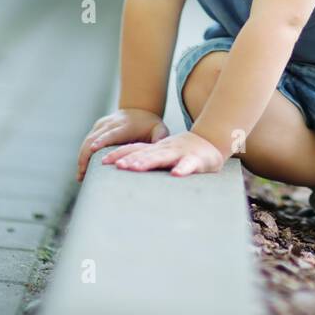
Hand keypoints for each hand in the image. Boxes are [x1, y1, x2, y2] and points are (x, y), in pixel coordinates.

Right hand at [77, 108, 168, 181]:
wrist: (139, 108)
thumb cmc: (151, 125)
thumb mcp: (159, 129)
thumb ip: (160, 137)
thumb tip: (159, 148)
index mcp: (126, 125)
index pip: (112, 133)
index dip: (103, 141)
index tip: (94, 149)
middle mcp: (112, 123)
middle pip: (95, 137)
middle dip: (87, 154)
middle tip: (82, 173)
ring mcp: (102, 124)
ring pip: (88, 139)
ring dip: (82, 157)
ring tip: (80, 176)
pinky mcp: (97, 127)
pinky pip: (87, 140)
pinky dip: (83, 154)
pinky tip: (82, 170)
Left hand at [101, 131, 225, 177]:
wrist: (212, 140)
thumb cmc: (185, 151)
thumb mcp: (164, 153)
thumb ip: (148, 158)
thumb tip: (123, 168)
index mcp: (157, 148)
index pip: (135, 149)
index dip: (119, 154)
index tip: (103, 162)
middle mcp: (166, 149)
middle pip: (145, 153)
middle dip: (130, 159)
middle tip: (117, 166)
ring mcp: (180, 153)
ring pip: (163, 157)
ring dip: (149, 162)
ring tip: (135, 168)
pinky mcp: (196, 160)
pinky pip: (189, 164)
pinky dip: (182, 168)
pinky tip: (176, 174)